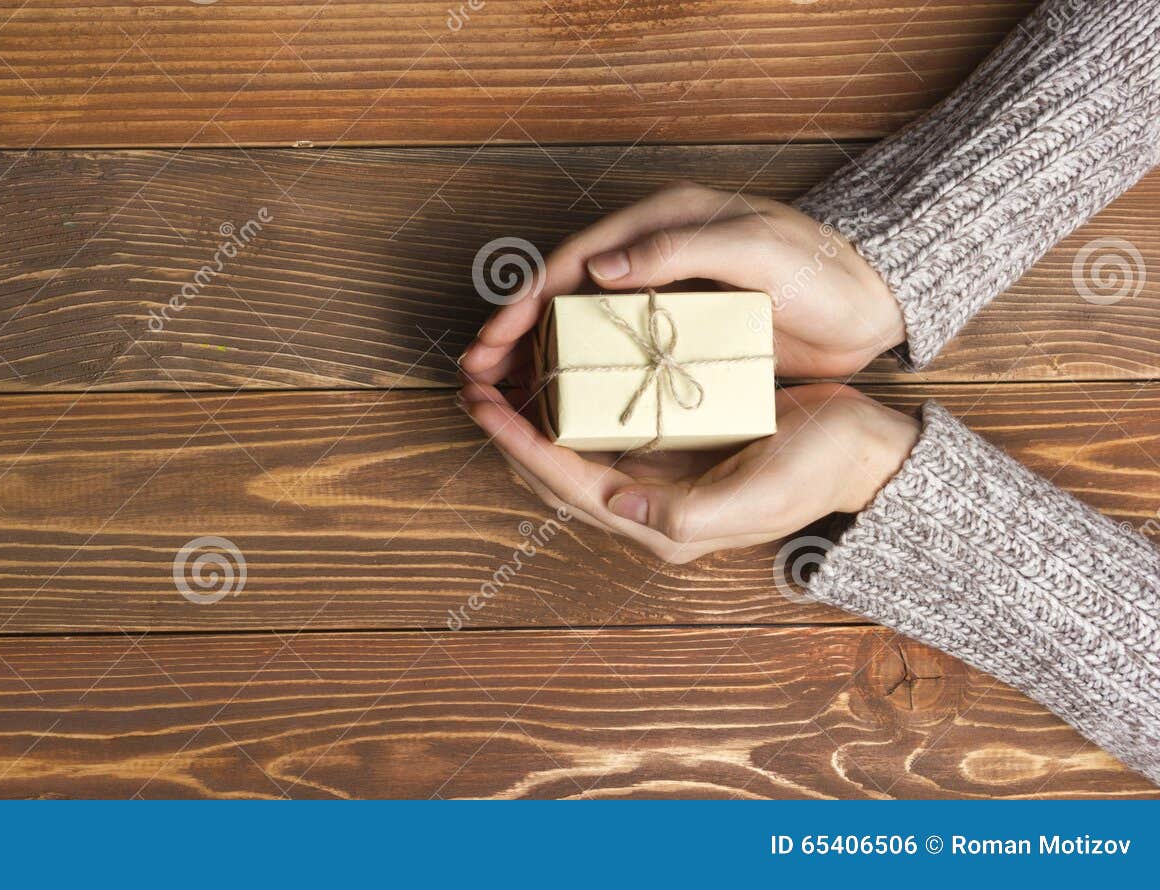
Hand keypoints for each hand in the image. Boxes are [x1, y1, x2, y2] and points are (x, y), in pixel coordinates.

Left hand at [458, 382, 919, 563]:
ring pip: (569, 451)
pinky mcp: (666, 448)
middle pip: (554, 474)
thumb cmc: (820, 469)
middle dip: (509, 432)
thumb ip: (687, 513)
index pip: (569, 486)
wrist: (864, 451)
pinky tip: (550, 372)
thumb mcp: (760, 494)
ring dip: (528, 418)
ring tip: (493, 378)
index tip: (485, 407)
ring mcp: (654, 477)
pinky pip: (598, 429)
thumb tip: (620, 504)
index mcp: (661, 522)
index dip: (521, 447)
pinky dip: (565, 404)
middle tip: (472, 385)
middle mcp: (648, 505)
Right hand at [459, 181, 905, 381]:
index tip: (494, 335)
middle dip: (514, 335)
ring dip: (537, 361)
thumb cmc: (821, 271)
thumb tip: (599, 265)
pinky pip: (614, 354)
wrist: (873, 303)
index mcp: (662, 225)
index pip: (575, 259)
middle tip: (475, 374)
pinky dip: (578, 377)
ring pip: (581, 329)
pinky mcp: (680, 332)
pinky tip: (555, 406)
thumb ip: (678, 251)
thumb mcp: (754, 250)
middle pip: (564, 295)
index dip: (528, 298)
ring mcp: (663, 296)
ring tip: (497, 395)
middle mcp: (653, 257)